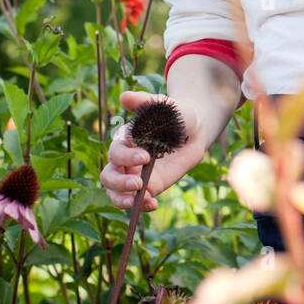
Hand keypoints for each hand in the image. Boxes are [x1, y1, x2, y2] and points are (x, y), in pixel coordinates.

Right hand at [100, 91, 208, 211]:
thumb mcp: (162, 106)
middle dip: (119, 182)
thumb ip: (144, 102)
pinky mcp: (149, 186)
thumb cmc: (175, 113)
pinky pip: (137, 201)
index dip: (126, 157)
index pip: (115, 152)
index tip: (145, 157)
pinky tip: (153, 204)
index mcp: (125, 140)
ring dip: (122, 199)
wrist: (195, 129)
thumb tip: (125, 97)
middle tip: (138, 183)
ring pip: (115, 192)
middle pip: (108, 176)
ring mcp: (135, 175)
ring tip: (140, 199)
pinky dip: (141, 206)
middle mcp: (126, 159)